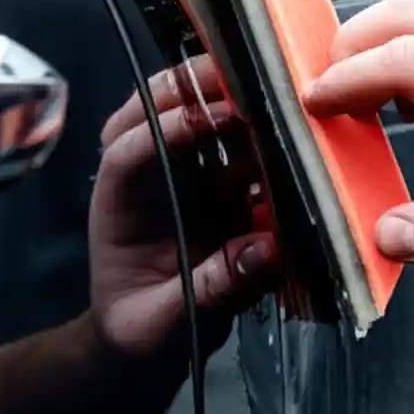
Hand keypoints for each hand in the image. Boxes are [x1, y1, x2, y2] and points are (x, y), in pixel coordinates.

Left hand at [89, 59, 279, 360]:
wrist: (150, 344)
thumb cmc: (137, 331)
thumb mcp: (163, 323)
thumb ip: (210, 288)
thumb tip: (265, 250)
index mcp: (119, 202)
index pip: (129, 149)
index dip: (167, 128)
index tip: (214, 118)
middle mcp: (150, 177)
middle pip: (154, 107)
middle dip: (192, 84)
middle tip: (241, 68)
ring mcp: (187, 177)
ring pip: (197, 115)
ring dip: (232, 99)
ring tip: (276, 90)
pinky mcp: (223, 188)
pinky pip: (241, 150)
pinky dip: (265, 137)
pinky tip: (295, 133)